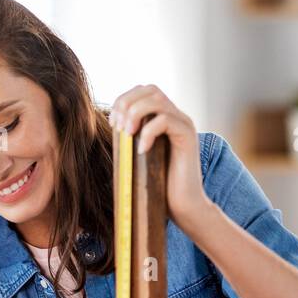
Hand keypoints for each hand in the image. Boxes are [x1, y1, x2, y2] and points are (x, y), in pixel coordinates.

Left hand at [109, 84, 209, 231]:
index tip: (113, 123)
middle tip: (118, 126)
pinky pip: (166, 120)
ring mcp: (183, 125)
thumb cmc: (159, 188)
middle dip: (128, 102)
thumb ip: (129, 141)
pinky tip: (142, 151)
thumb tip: (109, 130)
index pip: (143, 91)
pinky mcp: (188, 136)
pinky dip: (149, 132)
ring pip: (157, 99)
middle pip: (150, 89)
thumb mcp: (138, 160)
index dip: (124, 100)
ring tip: (127, 134)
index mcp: (164, 119)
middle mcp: (176, 117)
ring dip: (135, 113)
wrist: (184, 208)